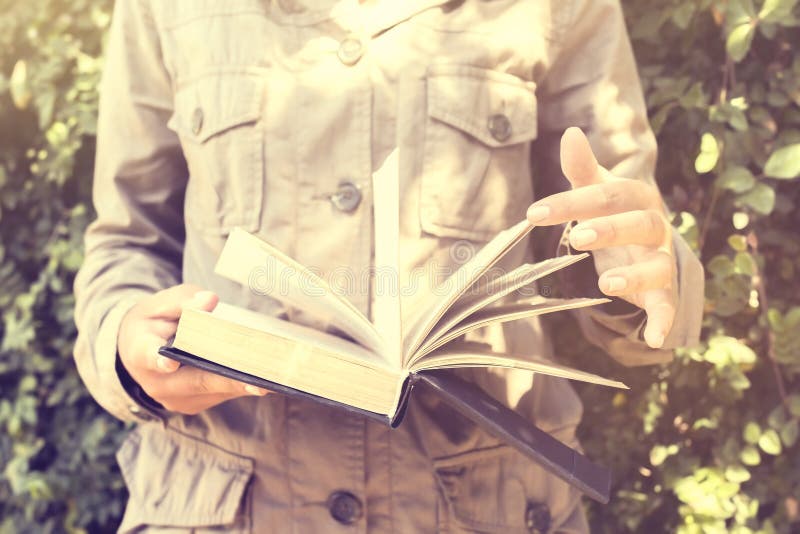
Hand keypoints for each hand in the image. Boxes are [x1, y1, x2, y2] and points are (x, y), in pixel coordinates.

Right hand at [117, 284, 268, 414]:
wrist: (134, 352)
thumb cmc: (152, 322)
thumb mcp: (159, 304)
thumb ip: (183, 300)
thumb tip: (210, 300)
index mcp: (141, 351)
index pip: (149, 356)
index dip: (160, 360)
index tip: (170, 364)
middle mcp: (157, 383)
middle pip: (197, 381)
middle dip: (230, 379)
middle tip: (261, 381)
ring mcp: (176, 399)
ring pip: (215, 390)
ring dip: (244, 382)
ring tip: (274, 374)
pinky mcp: (193, 406)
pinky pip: (221, 393)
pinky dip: (241, 382)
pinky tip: (265, 374)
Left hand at [526, 127, 675, 348]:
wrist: (645, 245)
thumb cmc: (614, 213)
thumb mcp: (598, 191)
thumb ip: (583, 169)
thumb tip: (571, 133)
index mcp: (637, 198)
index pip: (607, 194)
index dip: (571, 203)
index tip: (533, 213)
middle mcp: (655, 228)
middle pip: (641, 225)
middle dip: (610, 230)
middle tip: (577, 237)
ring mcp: (661, 261)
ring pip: (658, 266)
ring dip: (635, 276)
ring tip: (605, 284)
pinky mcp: (663, 292)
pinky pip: (667, 307)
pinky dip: (663, 321)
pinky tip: (652, 338)